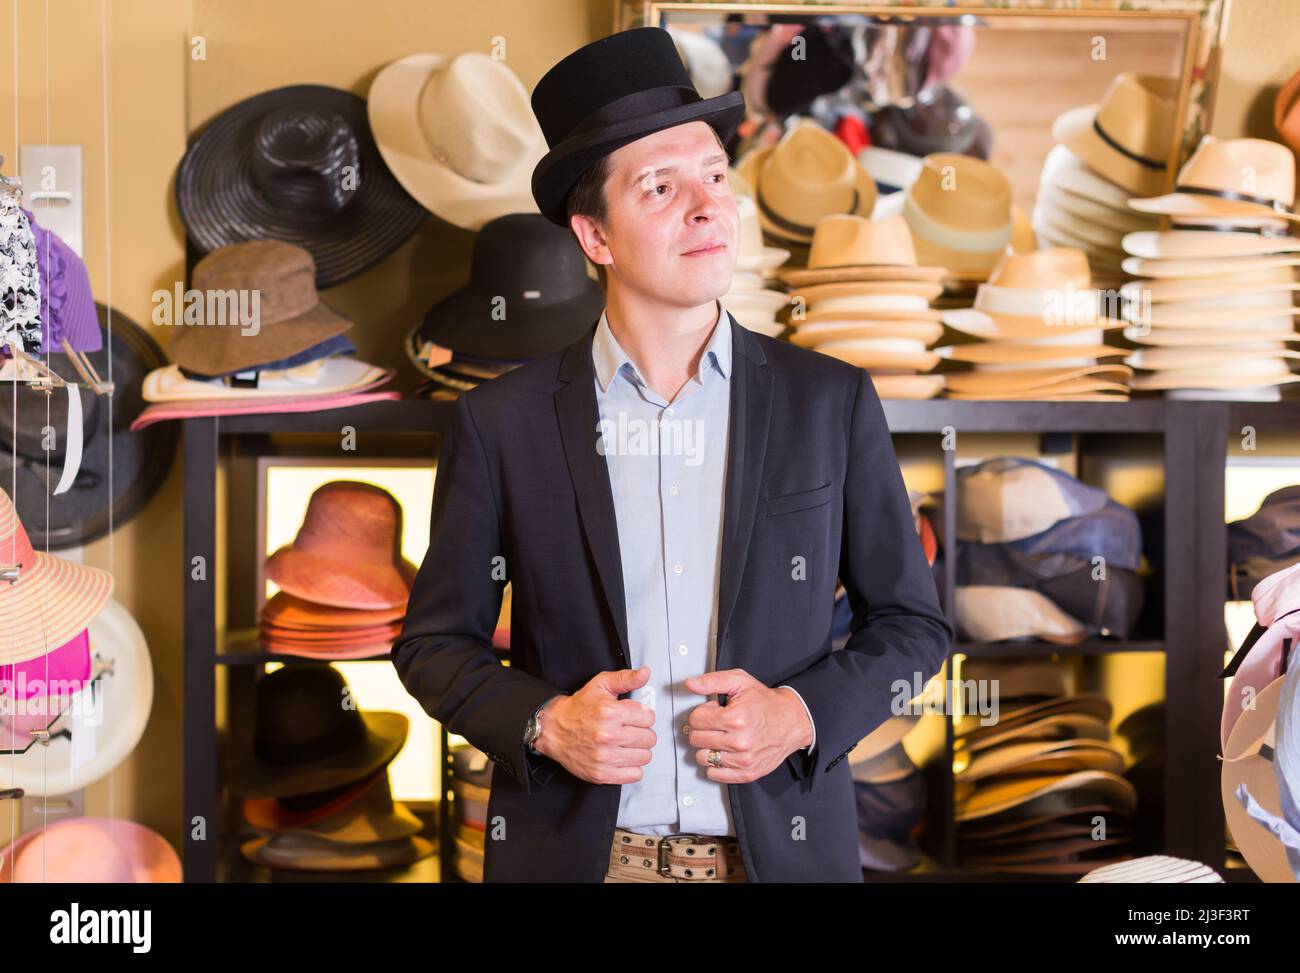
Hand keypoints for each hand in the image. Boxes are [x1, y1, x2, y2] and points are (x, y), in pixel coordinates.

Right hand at [533, 666, 656, 784]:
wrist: (552, 729)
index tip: (634, 716)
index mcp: (609, 712)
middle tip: (629, 729)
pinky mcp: (601, 774)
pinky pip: (635, 774)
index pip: (648, 717)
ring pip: (645, 756)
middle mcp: (607, 736)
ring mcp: (604, 757)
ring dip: (638, 750)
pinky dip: (632, 767)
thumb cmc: (577, 709)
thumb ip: (625, 678)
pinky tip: (622, 756)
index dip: (643, 715)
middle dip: (642, 732)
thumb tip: (644, 674)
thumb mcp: (600, 685)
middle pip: (649, 738)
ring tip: (626, 743)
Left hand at [683, 669, 812, 783]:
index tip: (714, 710)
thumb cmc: (765, 702)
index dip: (702, 712)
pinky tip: (725, 752)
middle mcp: (739, 742)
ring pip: (702, 757)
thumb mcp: (740, 681)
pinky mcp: (747, 774)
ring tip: (721, 737)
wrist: (792, 721)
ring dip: (708, 747)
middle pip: (696, 739)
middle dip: (703, 729)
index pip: (695, 720)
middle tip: (717, 724)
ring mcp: (743, 760)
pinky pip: (714, 775)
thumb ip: (712, 681)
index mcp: (735, 719)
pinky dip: (715, 764)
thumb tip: (690, 684)